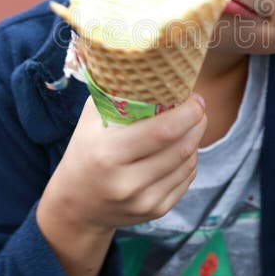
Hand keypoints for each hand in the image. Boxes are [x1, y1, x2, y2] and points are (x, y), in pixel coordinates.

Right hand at [40, 91, 206, 231]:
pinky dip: (189, 160)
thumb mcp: (91, 120)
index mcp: (109, 154)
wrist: (76, 206)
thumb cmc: (85, 150)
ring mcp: (143, 201)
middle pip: (181, 147)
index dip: (188, 112)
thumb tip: (147, 63)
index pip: (163, 132)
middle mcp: (126, 182)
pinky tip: (181, 149)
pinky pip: (186, 179)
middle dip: (197, 122)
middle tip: (198, 107)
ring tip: (190, 124)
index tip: (195, 97)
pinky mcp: (156, 212)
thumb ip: (116, 93)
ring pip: (188, 163)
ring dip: (195, 140)